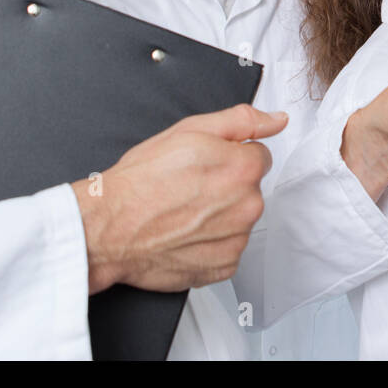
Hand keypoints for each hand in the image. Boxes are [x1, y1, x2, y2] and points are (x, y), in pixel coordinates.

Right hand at [71, 104, 286, 293]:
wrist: (110, 227)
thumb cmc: (142, 181)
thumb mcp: (190, 130)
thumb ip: (242, 121)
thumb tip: (277, 120)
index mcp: (244, 169)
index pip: (258, 156)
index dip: (229, 156)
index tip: (204, 164)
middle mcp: (248, 206)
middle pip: (249, 189)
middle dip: (225, 185)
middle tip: (188, 187)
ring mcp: (236, 240)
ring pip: (238, 218)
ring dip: (218, 215)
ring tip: (182, 211)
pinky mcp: (223, 267)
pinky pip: (226, 248)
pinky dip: (209, 243)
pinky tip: (184, 233)